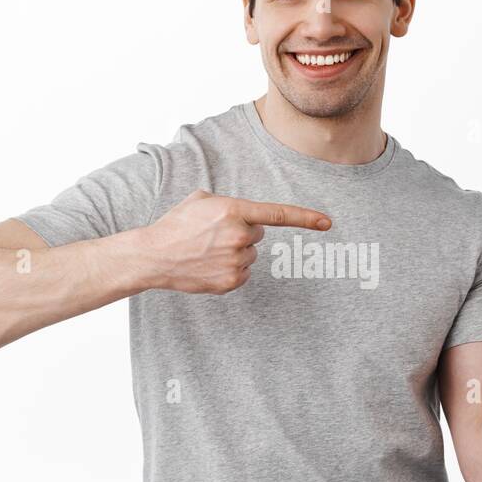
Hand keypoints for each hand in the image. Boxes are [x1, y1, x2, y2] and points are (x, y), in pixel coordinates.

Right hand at [140, 189, 331, 293]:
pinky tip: (209, 265)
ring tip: (207, 250)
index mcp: (233, 210)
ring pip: (251, 254)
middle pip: (259, 234)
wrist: (154, 256)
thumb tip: (244, 215)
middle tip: (214, 234)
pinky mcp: (232, 281)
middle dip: (243, 232)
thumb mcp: (201, 200)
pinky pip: (244, 272)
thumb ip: (229, 204)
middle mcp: (239, 236)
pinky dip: (231, 269)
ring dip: (235, 251)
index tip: (327, 222)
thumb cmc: (176, 225)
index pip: (278, 214)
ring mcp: (236, 261)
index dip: (306, 218)